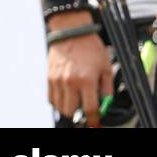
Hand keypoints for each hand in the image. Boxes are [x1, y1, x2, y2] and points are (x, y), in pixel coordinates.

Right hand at [46, 11, 112, 125]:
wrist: (72, 34)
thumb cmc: (91, 49)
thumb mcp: (106, 66)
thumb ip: (107, 87)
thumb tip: (106, 103)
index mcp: (87, 80)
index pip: (90, 109)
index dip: (94, 118)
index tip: (95, 122)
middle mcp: (70, 83)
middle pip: (72, 112)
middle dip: (80, 113)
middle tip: (85, 107)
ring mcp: (58, 82)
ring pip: (61, 108)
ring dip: (69, 108)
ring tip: (77, 98)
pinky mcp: (49, 80)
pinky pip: (52, 100)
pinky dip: (59, 102)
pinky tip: (67, 94)